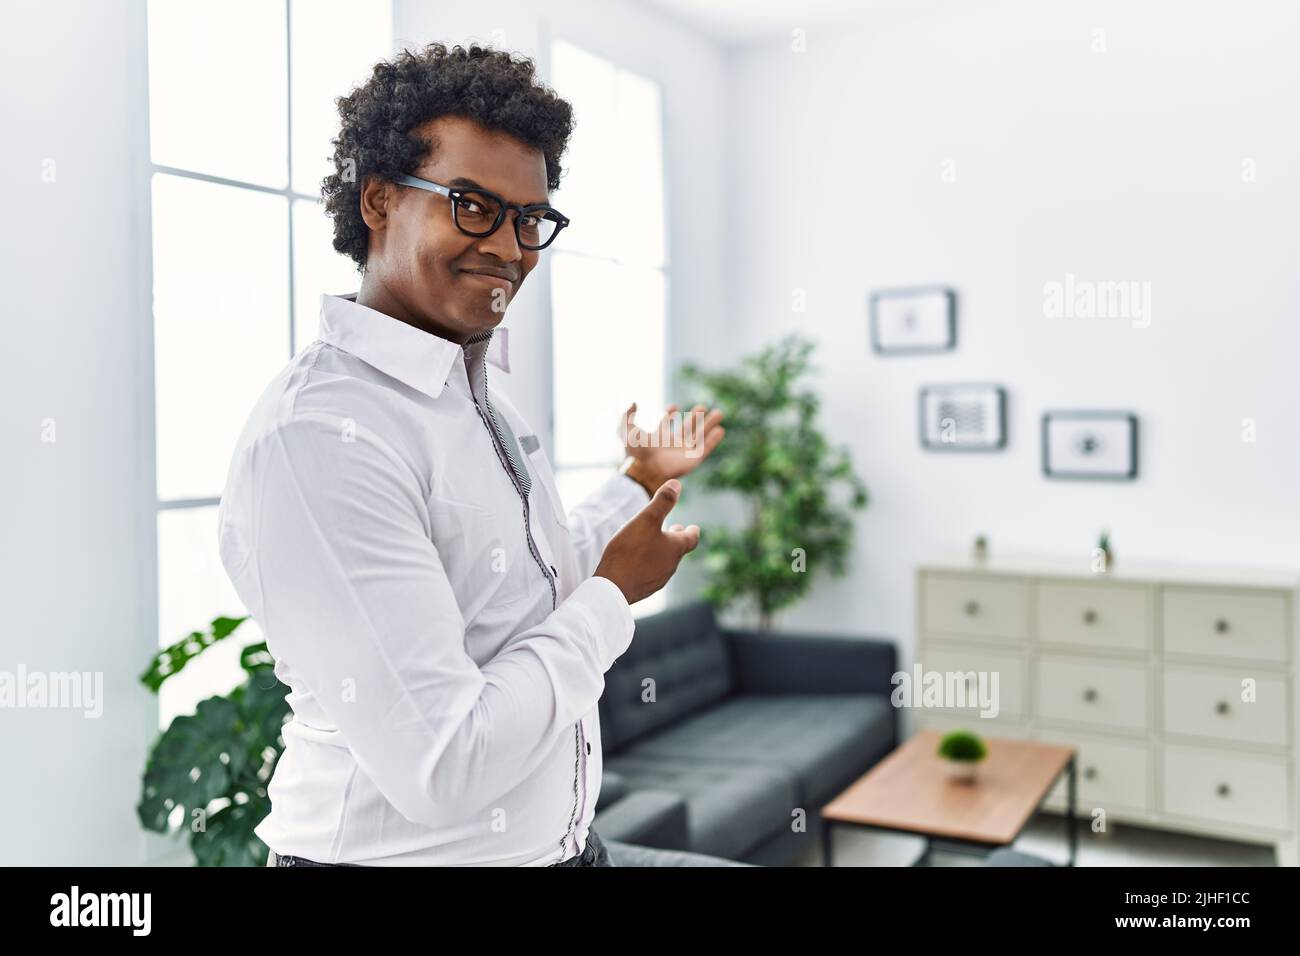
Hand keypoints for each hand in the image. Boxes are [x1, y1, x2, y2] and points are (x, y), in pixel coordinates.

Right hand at [594, 479, 699, 604]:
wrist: (613, 587)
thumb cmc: (630, 551)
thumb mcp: (646, 519)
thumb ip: (662, 502)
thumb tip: (677, 484)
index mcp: (675, 549)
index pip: (691, 539)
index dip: (692, 531)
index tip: (694, 527)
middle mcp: (670, 566)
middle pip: (678, 551)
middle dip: (676, 539)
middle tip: (675, 530)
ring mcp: (658, 580)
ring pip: (665, 563)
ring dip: (662, 552)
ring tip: (653, 544)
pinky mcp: (644, 589)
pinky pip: (651, 574)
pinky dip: (649, 564)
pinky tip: (638, 563)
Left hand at [620, 402, 724, 492]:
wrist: (645, 470)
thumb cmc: (635, 452)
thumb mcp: (626, 429)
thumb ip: (627, 415)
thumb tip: (634, 403)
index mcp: (658, 438)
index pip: (665, 425)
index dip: (668, 415)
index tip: (673, 407)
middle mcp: (672, 444)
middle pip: (687, 428)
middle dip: (695, 417)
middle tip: (703, 406)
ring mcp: (684, 452)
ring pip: (700, 436)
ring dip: (708, 424)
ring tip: (719, 412)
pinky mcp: (693, 460)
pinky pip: (706, 448)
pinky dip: (713, 440)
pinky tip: (720, 430)